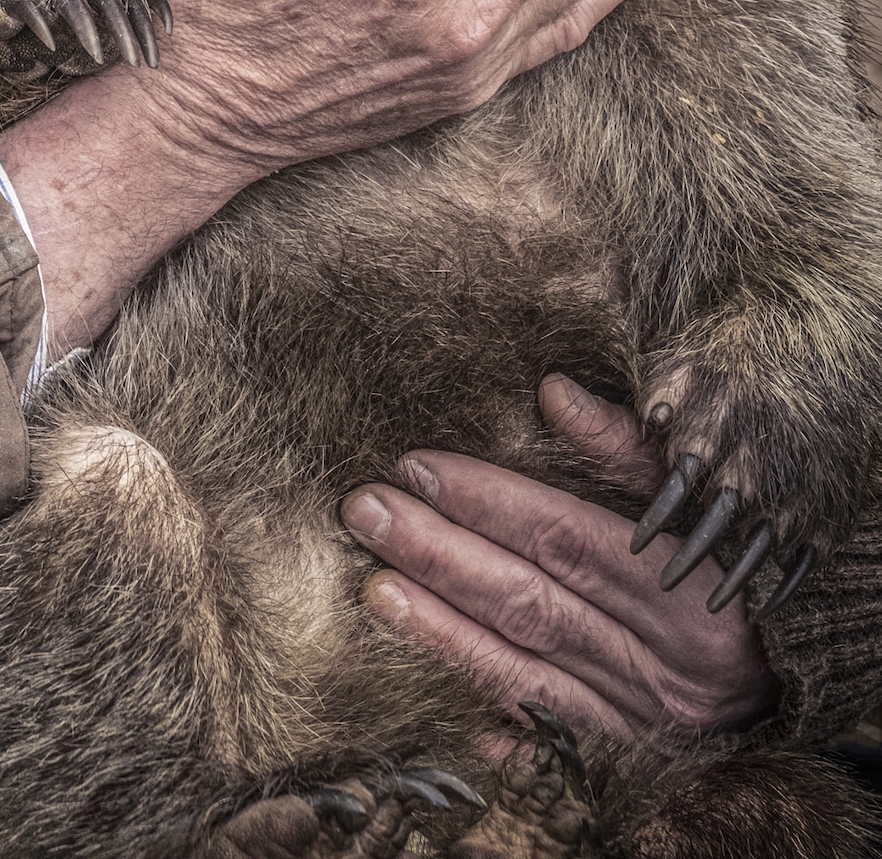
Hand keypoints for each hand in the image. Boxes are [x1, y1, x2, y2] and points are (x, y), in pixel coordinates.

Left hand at [341, 374, 780, 743]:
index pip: (566, 537)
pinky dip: (487, 712)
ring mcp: (635, 721)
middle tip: (366, 511)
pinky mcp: (617, 763)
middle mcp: (661, 664)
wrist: (788, 691)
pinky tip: (426, 688)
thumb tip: (552, 391)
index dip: (489, 500)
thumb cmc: (733, 573)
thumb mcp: (698, 504)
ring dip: (440, 628)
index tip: (417, 465)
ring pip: (521, 670)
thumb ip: (628, 449)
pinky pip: (539, 739)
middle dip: (441, 552)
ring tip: (373, 587)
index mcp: (685, 590)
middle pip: (530, 601)